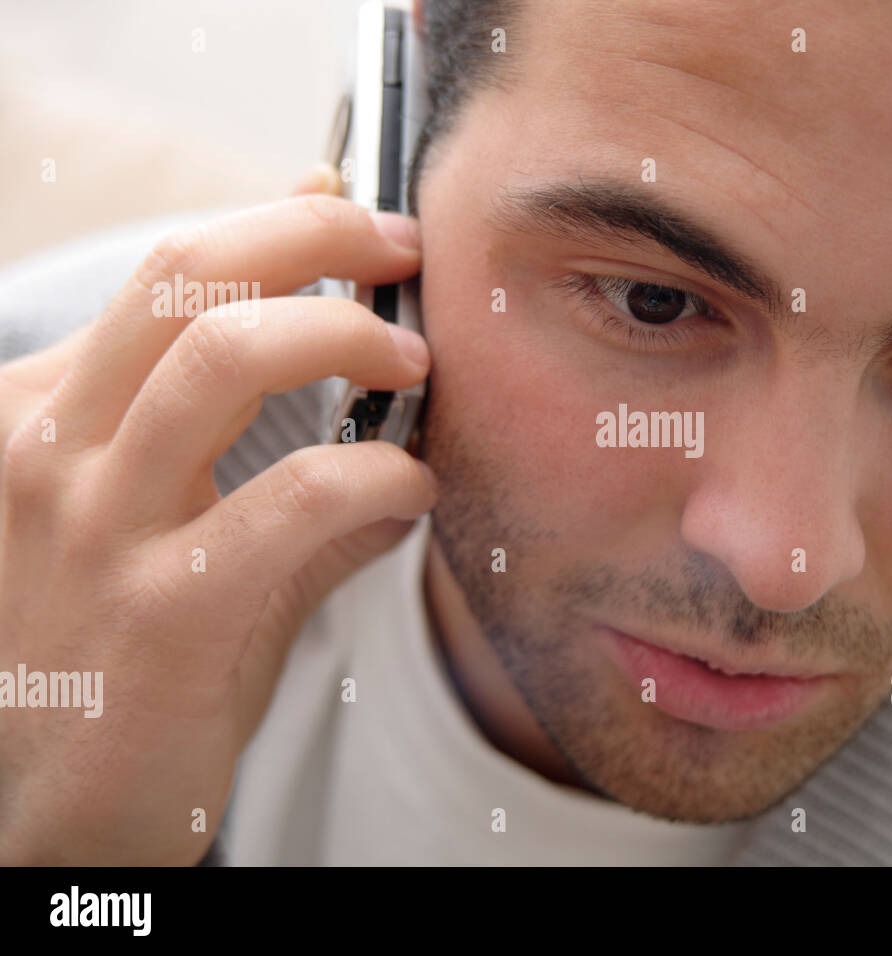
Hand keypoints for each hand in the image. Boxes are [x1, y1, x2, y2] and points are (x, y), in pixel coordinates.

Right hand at [0, 192, 434, 863]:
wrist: (42, 818)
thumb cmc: (105, 661)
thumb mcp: (145, 534)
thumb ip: (249, 457)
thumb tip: (375, 395)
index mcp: (38, 420)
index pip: (163, 277)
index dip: (269, 226)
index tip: (342, 210)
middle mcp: (47, 455)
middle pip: (186, 277)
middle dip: (311, 238)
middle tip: (399, 246)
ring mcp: (96, 530)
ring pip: (228, 355)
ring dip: (347, 333)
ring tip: (413, 358)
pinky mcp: (164, 617)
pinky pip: (298, 497)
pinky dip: (378, 472)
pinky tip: (413, 484)